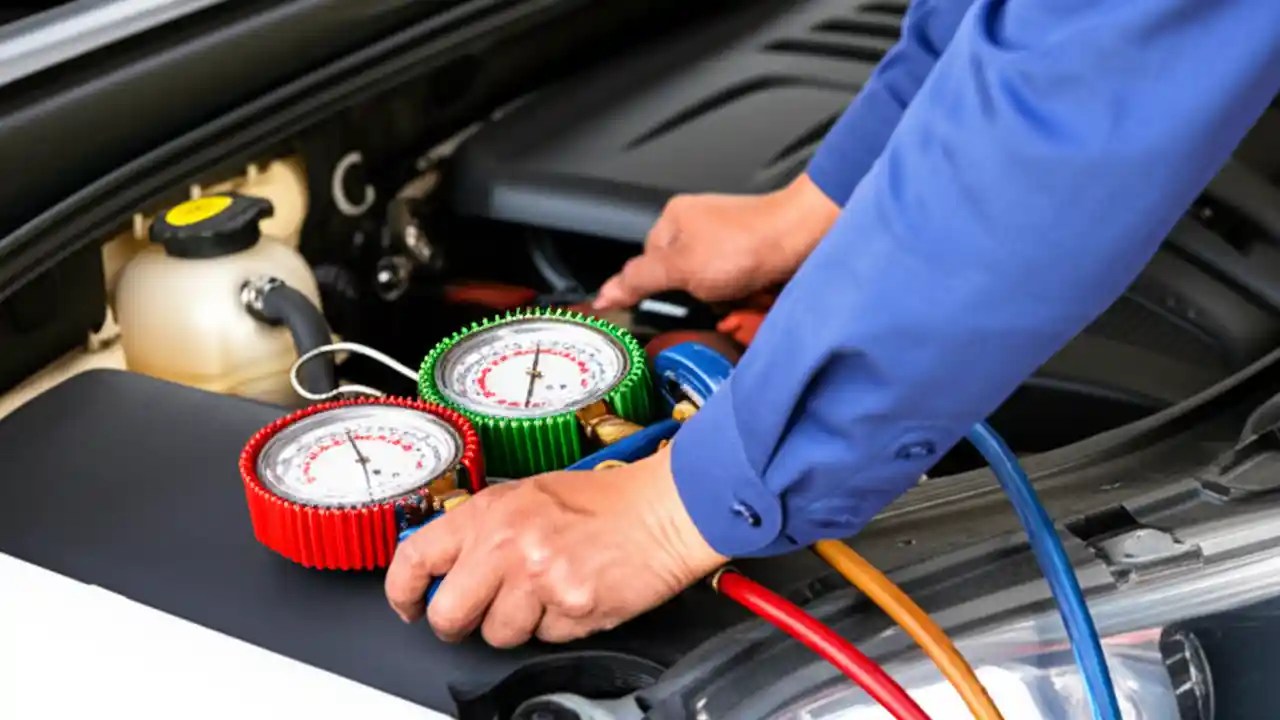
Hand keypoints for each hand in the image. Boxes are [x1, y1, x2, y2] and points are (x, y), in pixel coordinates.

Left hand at [384, 446, 725, 646]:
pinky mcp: (571, 609)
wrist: (664, 509)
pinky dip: (557, 625)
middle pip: (448, 613)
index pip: (418, 556)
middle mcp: (508, 544)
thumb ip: (487, 527)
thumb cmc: (606, 500)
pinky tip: (574, 594)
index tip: (408, 602)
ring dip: (517, 623)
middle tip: (473, 615)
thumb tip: (449, 563)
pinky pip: (544, 638)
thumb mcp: (531, 495)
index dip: (403, 589)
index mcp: (492, 511)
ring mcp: (539, 580)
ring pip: (498, 633)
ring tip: (545, 592)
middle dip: (456, 622)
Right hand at [594, 173, 839, 309]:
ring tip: (738, 300)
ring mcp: (726, 240)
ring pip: (709, 288)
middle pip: (680, 280)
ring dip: (722, 303)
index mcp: (673, 220)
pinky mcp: (750, 255)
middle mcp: (698, 226)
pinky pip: (735, 287)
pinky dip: (743, 299)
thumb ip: (640, 280)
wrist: (804, 238)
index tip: (665, 308)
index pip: (647, 266)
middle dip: (695, 299)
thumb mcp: (680, 267)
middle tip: (710, 303)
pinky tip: (753, 298)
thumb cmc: (749, 242)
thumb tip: (605, 292)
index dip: (659, 291)